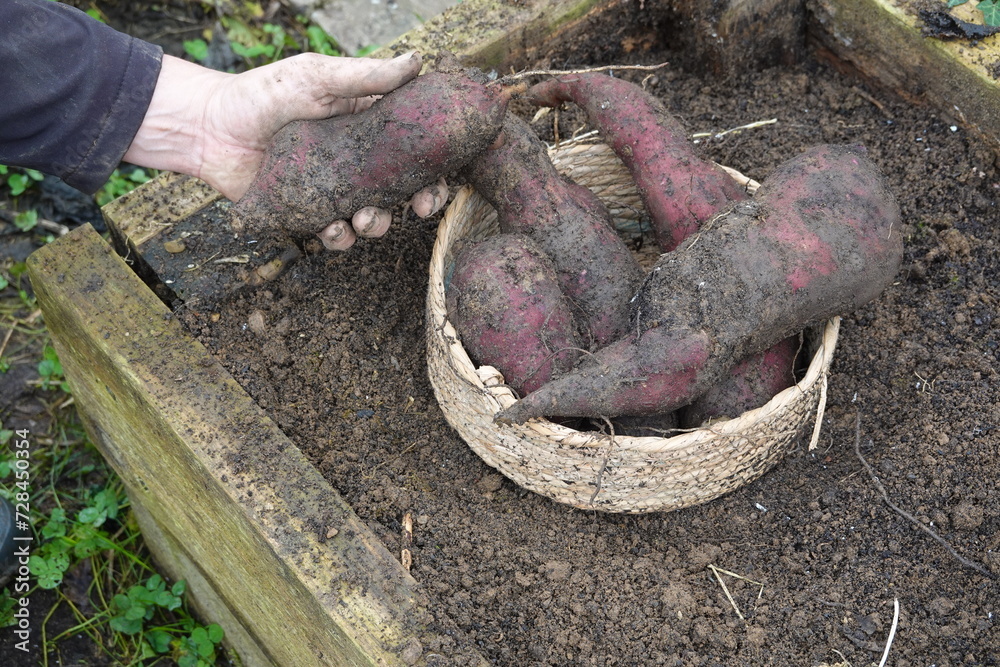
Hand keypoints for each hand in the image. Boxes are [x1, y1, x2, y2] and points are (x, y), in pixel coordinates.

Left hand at [123, 51, 449, 249]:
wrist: (209, 128)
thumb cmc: (262, 94)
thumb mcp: (317, 77)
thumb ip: (367, 76)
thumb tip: (418, 61)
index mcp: (368, 127)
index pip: (415, 150)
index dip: (436, 168)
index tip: (441, 179)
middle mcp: (357, 162)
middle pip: (404, 189)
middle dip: (418, 203)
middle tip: (417, 208)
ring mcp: (334, 190)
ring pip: (373, 217)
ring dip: (376, 225)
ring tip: (362, 220)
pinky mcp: (309, 213)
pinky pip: (335, 235)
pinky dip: (339, 238)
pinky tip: (331, 229)